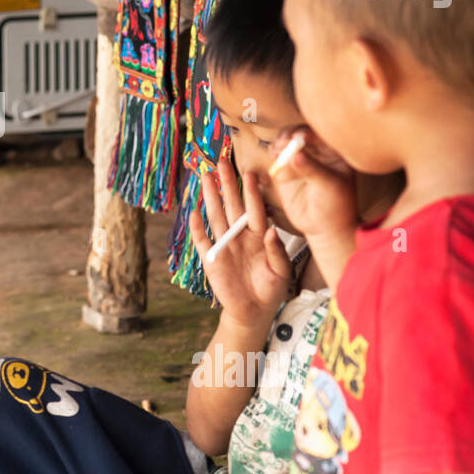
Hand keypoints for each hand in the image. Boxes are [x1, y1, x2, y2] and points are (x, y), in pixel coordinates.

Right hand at [188, 157, 290, 326]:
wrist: (253, 311)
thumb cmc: (271, 289)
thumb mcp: (281, 272)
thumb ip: (277, 252)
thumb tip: (270, 233)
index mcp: (259, 236)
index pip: (255, 210)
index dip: (251, 192)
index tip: (249, 172)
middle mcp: (240, 236)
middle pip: (231, 205)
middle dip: (227, 184)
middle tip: (222, 161)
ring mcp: (225, 246)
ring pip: (215, 216)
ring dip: (210, 196)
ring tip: (205, 176)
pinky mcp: (212, 259)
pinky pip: (202, 241)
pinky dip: (196, 228)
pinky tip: (193, 212)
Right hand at [267, 126, 357, 243]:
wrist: (324, 227)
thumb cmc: (335, 205)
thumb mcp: (329, 185)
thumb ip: (312, 169)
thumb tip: (296, 155)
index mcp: (334, 152)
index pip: (320, 135)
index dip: (308, 133)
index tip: (299, 137)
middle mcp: (317, 153)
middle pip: (300, 135)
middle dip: (290, 136)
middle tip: (284, 141)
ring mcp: (300, 161)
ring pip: (286, 144)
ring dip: (280, 144)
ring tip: (277, 151)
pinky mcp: (286, 170)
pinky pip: (277, 157)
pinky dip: (274, 155)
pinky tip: (274, 157)